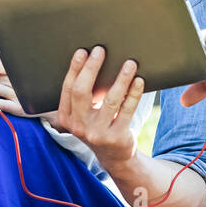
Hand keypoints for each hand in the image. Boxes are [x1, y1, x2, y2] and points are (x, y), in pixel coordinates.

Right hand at [50, 46, 145, 166]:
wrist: (113, 156)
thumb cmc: (98, 126)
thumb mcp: (84, 115)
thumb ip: (83, 96)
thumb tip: (92, 60)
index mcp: (66, 118)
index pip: (68, 89)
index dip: (75, 68)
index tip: (83, 51)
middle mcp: (79, 126)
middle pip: (82, 92)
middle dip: (91, 68)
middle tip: (100, 50)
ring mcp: (97, 133)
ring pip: (110, 100)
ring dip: (121, 79)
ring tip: (130, 63)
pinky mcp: (116, 137)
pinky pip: (127, 110)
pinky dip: (134, 93)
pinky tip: (139, 81)